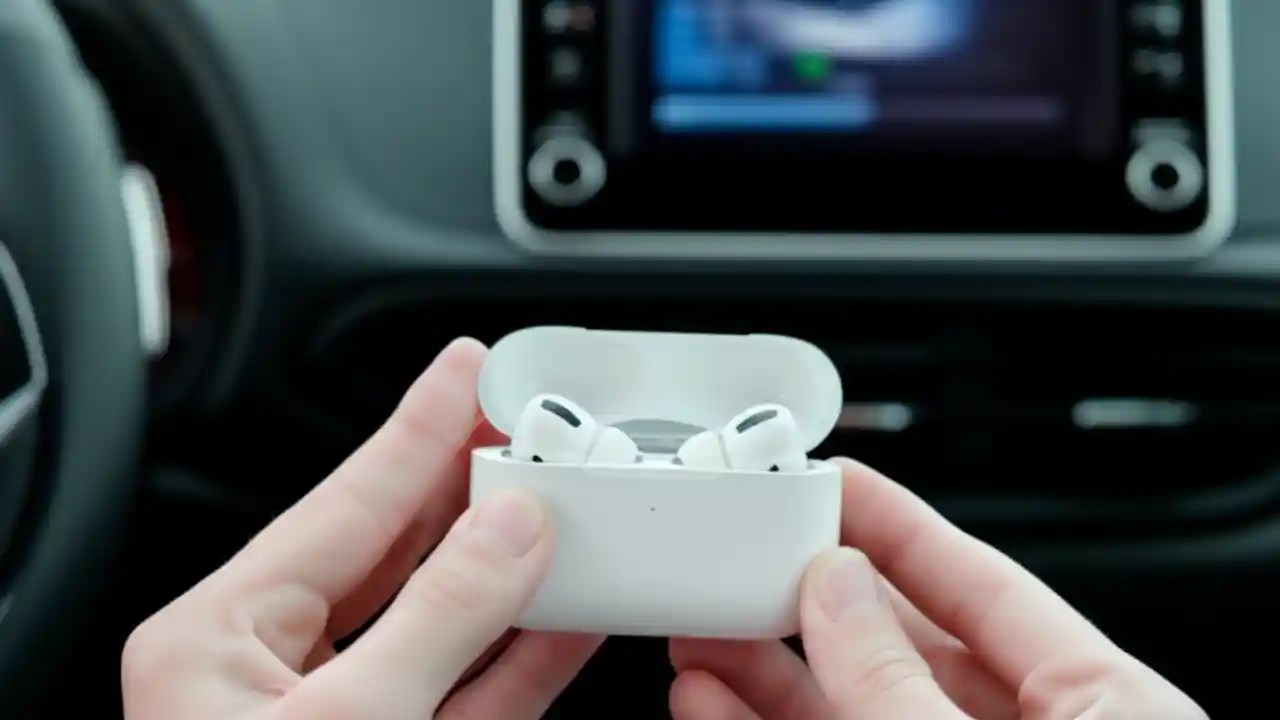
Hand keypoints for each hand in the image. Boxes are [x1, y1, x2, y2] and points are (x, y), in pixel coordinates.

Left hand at [122, 338, 601, 718]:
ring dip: (511, 575)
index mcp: (215, 643)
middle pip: (394, 553)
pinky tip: (568, 616)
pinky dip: (523, 656)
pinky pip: (469, 692)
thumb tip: (513, 529)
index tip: (464, 371)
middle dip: (467, 491)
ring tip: (565, 514)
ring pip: (440, 623)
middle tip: (527, 430)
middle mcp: (270, 674)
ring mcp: (336, 717)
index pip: (339, 506)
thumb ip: (439, 617)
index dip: (412, 432)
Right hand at [669, 458, 1207, 719]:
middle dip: (805, 597)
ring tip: (697, 630)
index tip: (827, 478)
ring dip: (762, 669)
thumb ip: (903, 682)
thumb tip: (835, 591)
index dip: (896, 523)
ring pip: (844, 706)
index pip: (980, 583)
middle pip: (897, 641)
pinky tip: (710, 702)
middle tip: (738, 557)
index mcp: (1101, 707)